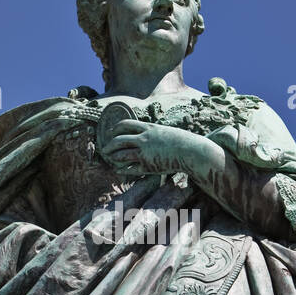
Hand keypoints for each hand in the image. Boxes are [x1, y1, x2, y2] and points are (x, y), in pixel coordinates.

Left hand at [101, 121, 221, 178]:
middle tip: (104, 149)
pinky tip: (117, 170)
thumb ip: (154, 134)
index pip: (125, 124)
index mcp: (148, 128)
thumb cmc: (182, 141)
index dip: (115, 128)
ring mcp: (145, 153)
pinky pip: (130, 168)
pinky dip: (122, 169)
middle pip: (119, 140)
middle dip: (109, 145)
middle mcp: (144, 139)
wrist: (190, 151)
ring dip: (113, 157)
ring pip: (121, 154)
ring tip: (109, 159)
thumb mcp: (166, 132)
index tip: (110, 132)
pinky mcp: (148, 166)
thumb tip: (149, 135)